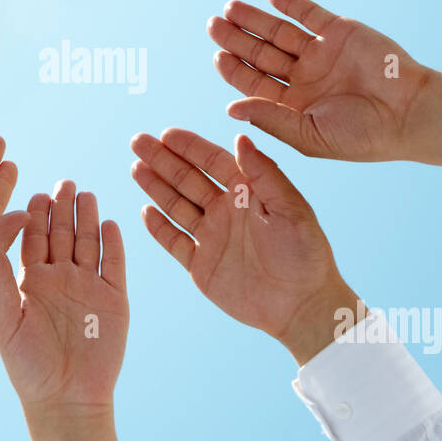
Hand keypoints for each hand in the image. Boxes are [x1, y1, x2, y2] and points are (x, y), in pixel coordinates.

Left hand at [0, 181, 136, 440]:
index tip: (35, 193)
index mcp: (32, 281)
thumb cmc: (28, 367)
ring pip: (89, 243)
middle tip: (65, 182)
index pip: (34, 240)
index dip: (36, 216)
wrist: (65, 399)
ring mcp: (88, 286)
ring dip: (88, 219)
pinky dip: (113, 245)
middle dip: (64, 209)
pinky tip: (111, 224)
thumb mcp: (5, 322)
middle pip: (63, 235)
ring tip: (87, 194)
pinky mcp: (113, 299)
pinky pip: (114, 265)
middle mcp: (60, 278)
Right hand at [130, 128, 356, 363]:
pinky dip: (159, 227)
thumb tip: (241, 137)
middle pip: (188, 180)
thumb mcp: (291, 210)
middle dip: (163, 160)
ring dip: (156, 186)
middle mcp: (227, 211)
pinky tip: (145, 210)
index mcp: (249, 194)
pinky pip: (175, 242)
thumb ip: (265, 174)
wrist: (301, 307)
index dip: (190, 147)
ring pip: (176, 206)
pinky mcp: (202, 265)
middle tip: (138, 140)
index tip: (167, 134)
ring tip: (136, 167)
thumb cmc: (305, 255)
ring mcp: (212, 237)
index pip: (214, 162)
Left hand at [211, 0, 441, 165]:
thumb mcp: (309, 135)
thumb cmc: (363, 136)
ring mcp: (321, 53)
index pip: (254, 83)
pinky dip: (291, 3)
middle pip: (261, 54)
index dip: (234, 69)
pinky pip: (309, 14)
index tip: (217, 55)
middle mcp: (304, 77)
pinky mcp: (341, 31)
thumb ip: (270, 118)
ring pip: (279, 32)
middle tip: (213, 24)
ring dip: (255, 18)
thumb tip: (230, 109)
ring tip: (230, 7)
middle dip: (236, 39)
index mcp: (294, 105)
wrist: (411, 112)